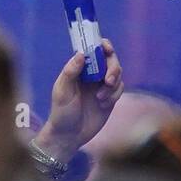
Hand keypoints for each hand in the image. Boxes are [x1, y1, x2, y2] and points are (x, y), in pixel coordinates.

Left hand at [35, 39, 124, 162]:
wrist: (70, 135)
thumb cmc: (61, 112)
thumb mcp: (62, 91)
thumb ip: (71, 72)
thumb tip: (80, 53)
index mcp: (77, 69)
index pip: (92, 50)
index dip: (101, 45)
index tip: (106, 48)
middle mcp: (90, 74)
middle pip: (110, 60)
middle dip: (113, 67)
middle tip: (108, 80)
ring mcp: (101, 85)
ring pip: (118, 74)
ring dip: (113, 85)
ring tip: (100, 98)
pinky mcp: (110, 97)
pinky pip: (119, 89)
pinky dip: (114, 95)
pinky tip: (103, 104)